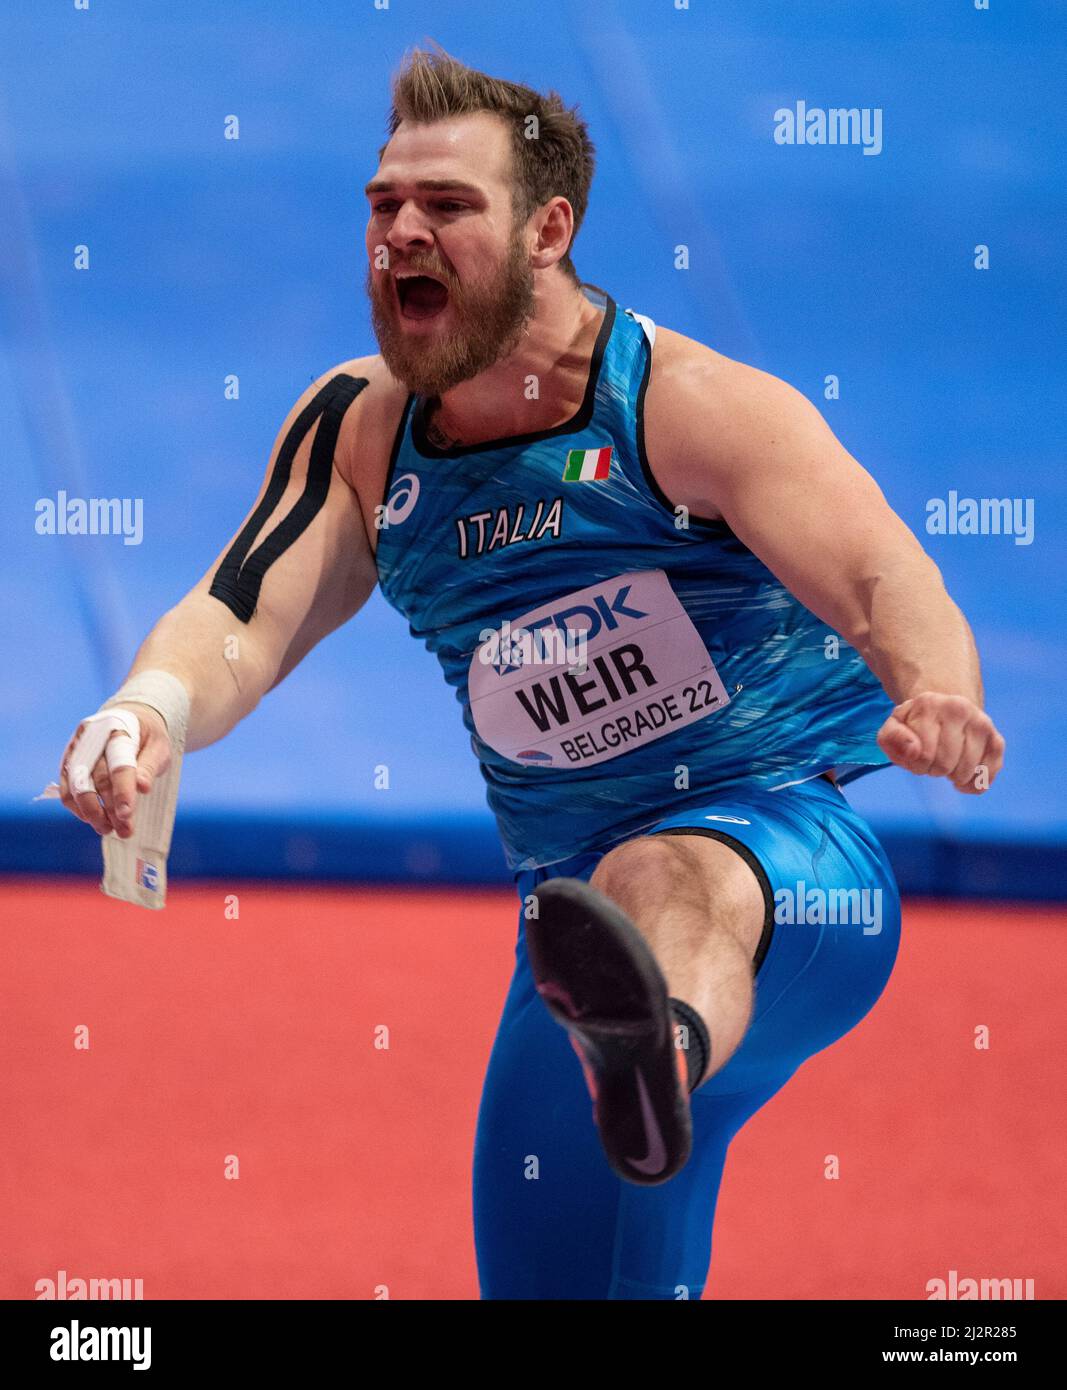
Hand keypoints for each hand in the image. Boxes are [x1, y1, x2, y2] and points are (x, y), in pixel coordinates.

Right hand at [58, 703, 172, 836]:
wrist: (130, 720)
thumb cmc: (147, 737)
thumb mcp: (159, 746)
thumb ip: (150, 766)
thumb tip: (142, 788)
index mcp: (118, 728)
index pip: (119, 764)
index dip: (123, 791)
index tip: (127, 815)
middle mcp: (92, 736)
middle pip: (98, 779)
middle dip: (110, 809)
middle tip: (124, 831)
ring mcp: (76, 748)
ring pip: (78, 786)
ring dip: (92, 813)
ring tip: (108, 830)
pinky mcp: (67, 761)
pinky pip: (66, 789)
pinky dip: (77, 808)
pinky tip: (93, 820)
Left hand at [876, 693, 1004, 793]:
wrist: (943, 711)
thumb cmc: (914, 726)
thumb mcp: (893, 728)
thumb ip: (893, 739)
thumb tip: (914, 751)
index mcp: (930, 704)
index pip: (923, 755)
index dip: (916, 765)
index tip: (915, 757)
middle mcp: (960, 709)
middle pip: (945, 765)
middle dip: (933, 771)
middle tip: (931, 761)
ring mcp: (982, 723)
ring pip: (967, 772)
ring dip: (952, 777)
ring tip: (946, 763)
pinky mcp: (996, 740)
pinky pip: (988, 774)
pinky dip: (974, 785)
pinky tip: (963, 780)